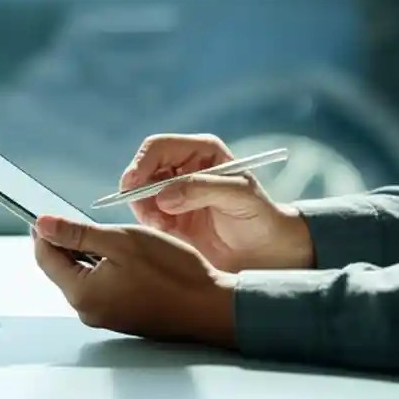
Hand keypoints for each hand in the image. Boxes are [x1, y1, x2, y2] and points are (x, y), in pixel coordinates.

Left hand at [32, 215, 236, 347]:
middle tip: (86, 220)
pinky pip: (100, 287)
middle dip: (68, 242)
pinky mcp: (120, 316)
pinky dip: (104, 268)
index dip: (44, 231)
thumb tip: (42, 224)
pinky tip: (124, 256)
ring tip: (111, 235)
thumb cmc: (173, 273)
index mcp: (82, 293)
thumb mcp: (122, 241)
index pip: (45, 257)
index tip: (48, 212)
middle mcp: (87, 311)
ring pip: (82, 276)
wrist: (212, 307)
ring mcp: (104, 316)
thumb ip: (78, 233)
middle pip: (61, 268)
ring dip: (88, 254)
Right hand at [120, 134, 314, 271]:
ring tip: (163, 224)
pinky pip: (145, 213)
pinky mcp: (169, 215)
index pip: (159, 147)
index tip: (133, 185)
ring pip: (140, 192)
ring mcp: (175, 191)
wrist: (264, 252)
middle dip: (139, 189)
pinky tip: (167, 230)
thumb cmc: (259, 218)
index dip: (141, 162)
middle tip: (148, 212)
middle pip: (143, 168)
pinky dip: (149, 221)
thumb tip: (163, 197)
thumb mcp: (237, 197)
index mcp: (201, 151)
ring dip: (143, 208)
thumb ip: (201, 189)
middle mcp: (184, 167)